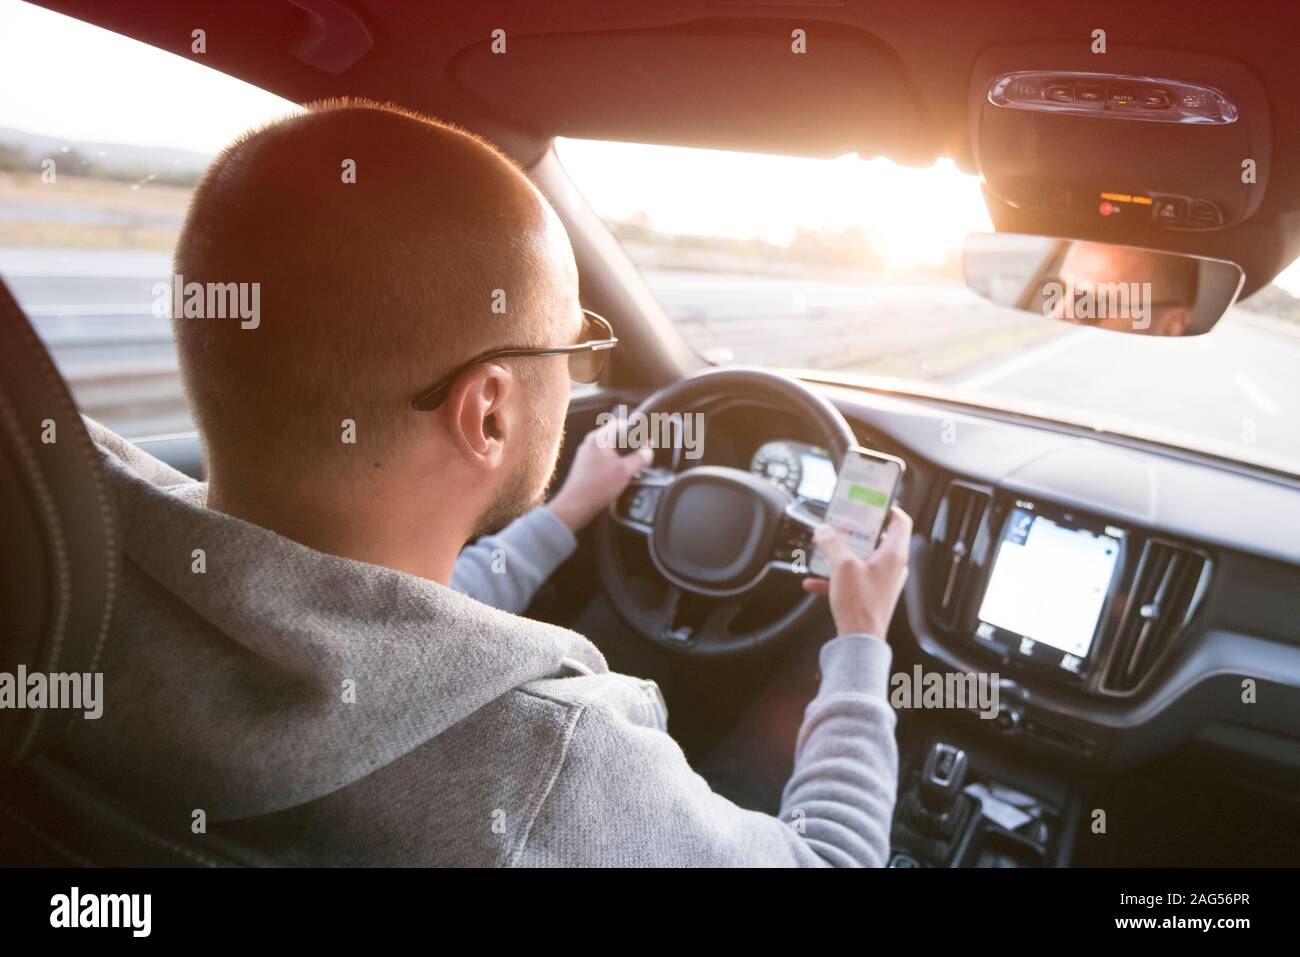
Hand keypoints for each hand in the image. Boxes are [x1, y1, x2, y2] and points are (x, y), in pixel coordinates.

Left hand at [547, 421, 652, 532]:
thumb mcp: (625, 471)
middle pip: (615, 437)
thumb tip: (649, 451)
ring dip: (622, 458)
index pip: (619, 423)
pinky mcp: (585, 467)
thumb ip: (640, 458)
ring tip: (633, 469)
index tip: (645, 438)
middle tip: (642, 455)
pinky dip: (614, 465)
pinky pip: (603, 460)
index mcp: (598, 438)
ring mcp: (586, 455)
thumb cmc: (596, 487)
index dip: (635, 430)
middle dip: (630, 447)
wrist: (575, 506)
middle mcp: (590, 443)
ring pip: (610, 450)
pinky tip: (620, 477)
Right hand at [801, 506, 912, 639]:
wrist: (859, 640)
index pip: (901, 522)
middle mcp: (891, 567)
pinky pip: (851, 579)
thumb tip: (824, 530)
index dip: (888, 508)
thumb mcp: (842, 566)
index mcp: (893, 555)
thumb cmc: (860, 605)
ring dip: (842, 553)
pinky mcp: (869, 595)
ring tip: (826, 549)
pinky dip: (834, 577)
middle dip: (856, 530)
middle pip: (877, 539)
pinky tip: (814, 581)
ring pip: (862, 558)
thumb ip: (832, 543)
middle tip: (842, 522)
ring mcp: (881, 581)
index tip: (874, 502)